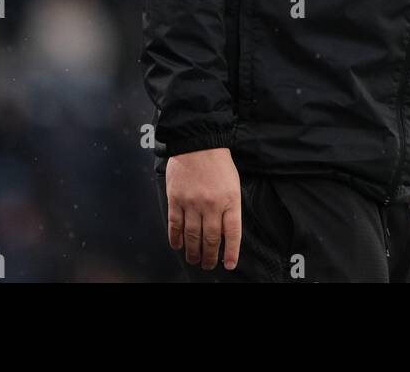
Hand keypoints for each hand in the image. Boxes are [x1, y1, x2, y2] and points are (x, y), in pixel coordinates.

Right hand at [165, 147, 241, 270]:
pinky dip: (176, 239)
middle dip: (210, 256)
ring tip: (194, 260)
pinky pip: (175, 225)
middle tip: (208, 265)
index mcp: (230, 200)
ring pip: (192, 236)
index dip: (232, 252)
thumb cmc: (218, 163)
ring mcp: (192, 203)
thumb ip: (230, 207)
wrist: (198, 144)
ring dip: (193, 252)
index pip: (233, 233)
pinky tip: (178, 246)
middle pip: (211, 239)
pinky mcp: (176, 200)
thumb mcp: (233, 184)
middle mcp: (211, 204)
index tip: (229, 264)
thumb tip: (225, 232)